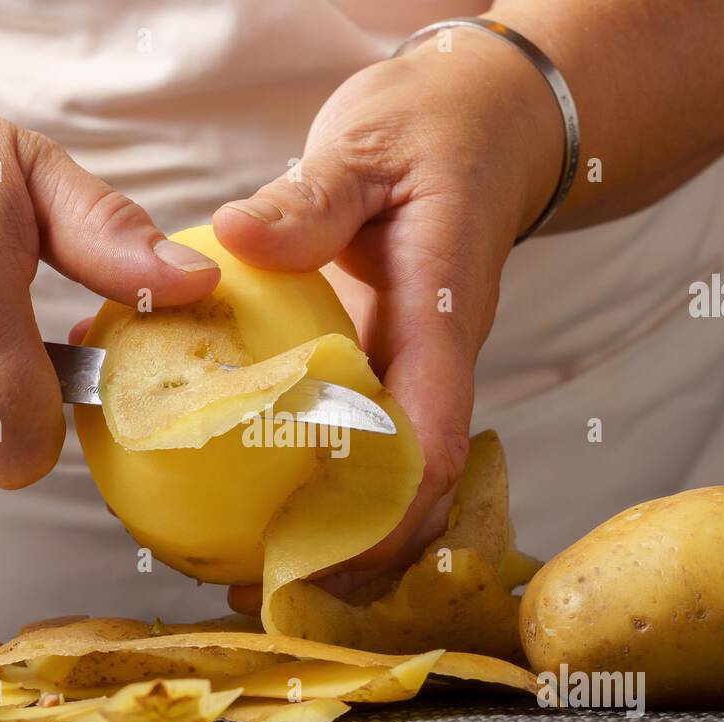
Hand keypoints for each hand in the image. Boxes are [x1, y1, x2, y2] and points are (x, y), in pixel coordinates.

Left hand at [213, 24, 560, 609]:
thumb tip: (238, 239)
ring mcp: (415, 371)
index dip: (390, 514)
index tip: (330, 563)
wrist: (484, 125)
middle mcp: (435, 363)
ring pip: (395, 479)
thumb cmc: (433, 132)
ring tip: (259, 578)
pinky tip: (261, 505)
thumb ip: (311, 199)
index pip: (431, 441)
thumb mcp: (367, 148)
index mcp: (439, 321)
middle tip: (273, 595)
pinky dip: (324, 486)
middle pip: (417, 489)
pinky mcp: (390, 366)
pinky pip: (366, 444)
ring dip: (341, 536)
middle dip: (360, 554)